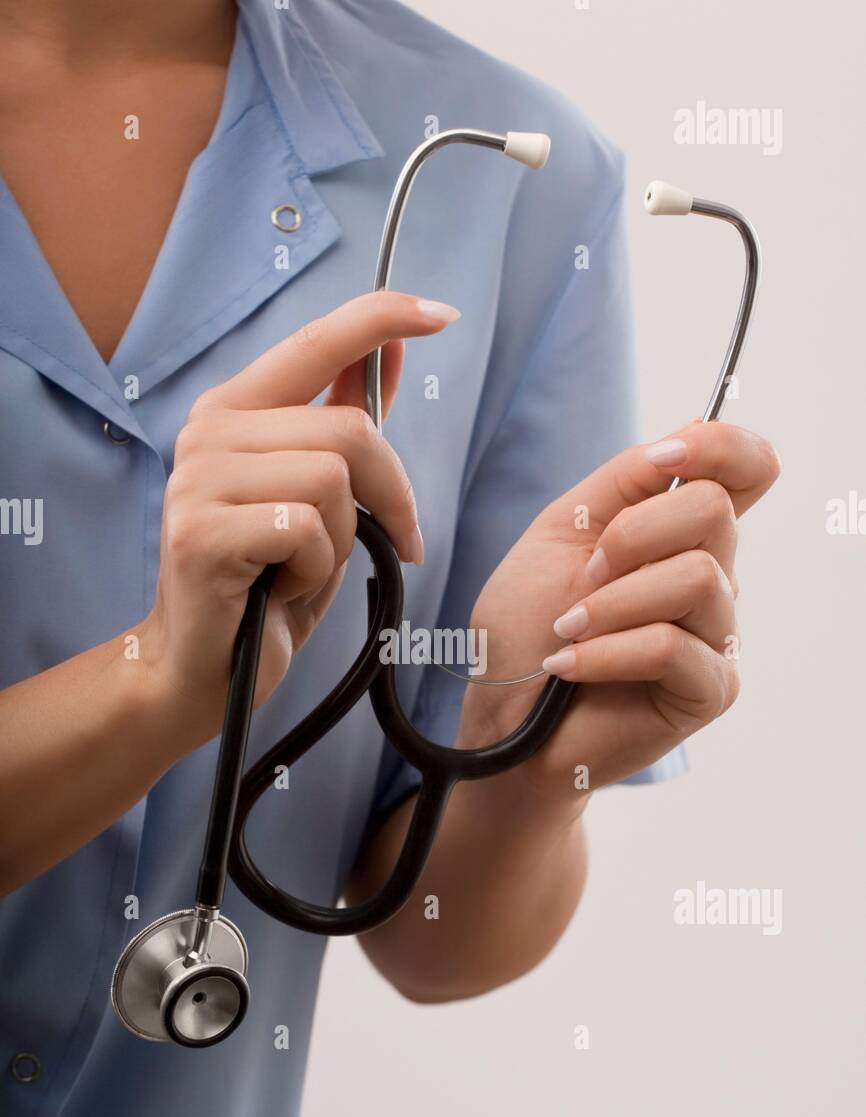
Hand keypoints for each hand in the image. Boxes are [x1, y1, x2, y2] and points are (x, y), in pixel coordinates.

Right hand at [139, 291, 459, 741]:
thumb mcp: (317, 496)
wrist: (205, 668)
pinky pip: (306, 529)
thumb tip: (388, 347)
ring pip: (330, 478)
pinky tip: (281, 587)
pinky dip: (315, 569)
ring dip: (342, 540)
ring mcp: (198, 480)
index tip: (441, 314)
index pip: (316, 342)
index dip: (380, 318)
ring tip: (302, 568)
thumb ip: (344, 420)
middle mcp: (209, 431)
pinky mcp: (201, 532)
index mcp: (236, 410)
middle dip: (389, 493)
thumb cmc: (267, 582)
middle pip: (348, 429)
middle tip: (393, 539)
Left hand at [459, 421, 779, 807]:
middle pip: (714, 510)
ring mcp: (714, 634)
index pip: (746, 469)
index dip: (721, 447)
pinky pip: (674, 646)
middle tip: (583, 579)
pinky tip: (570, 668)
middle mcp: (709, 578)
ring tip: (569, 630)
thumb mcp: (561, 534)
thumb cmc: (526, 630)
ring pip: (699, 578)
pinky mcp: (709, 689)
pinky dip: (608, 653)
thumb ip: (622, 484)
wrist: (502, 719)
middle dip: (631, 535)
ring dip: (613, 602)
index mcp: (677, 534)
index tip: (662, 461)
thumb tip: (679, 444)